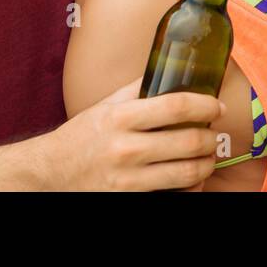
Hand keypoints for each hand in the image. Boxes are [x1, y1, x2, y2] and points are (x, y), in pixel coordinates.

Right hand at [46, 77, 223, 190]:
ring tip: (208, 158)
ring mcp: (127, 179)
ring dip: (206, 165)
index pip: (175, 106)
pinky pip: (172, 195)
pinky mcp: (127, 199)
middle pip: (187, 141)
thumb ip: (137, 88)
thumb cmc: (81, 137)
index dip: (205, 105)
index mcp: (120, 118)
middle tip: (214, 136)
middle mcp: (125, 149)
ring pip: (185, 173)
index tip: (217, 107)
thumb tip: (170, 67)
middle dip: (210, 139)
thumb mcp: (105, 106)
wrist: (49, 173)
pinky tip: (192, 180)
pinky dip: (190, 188)